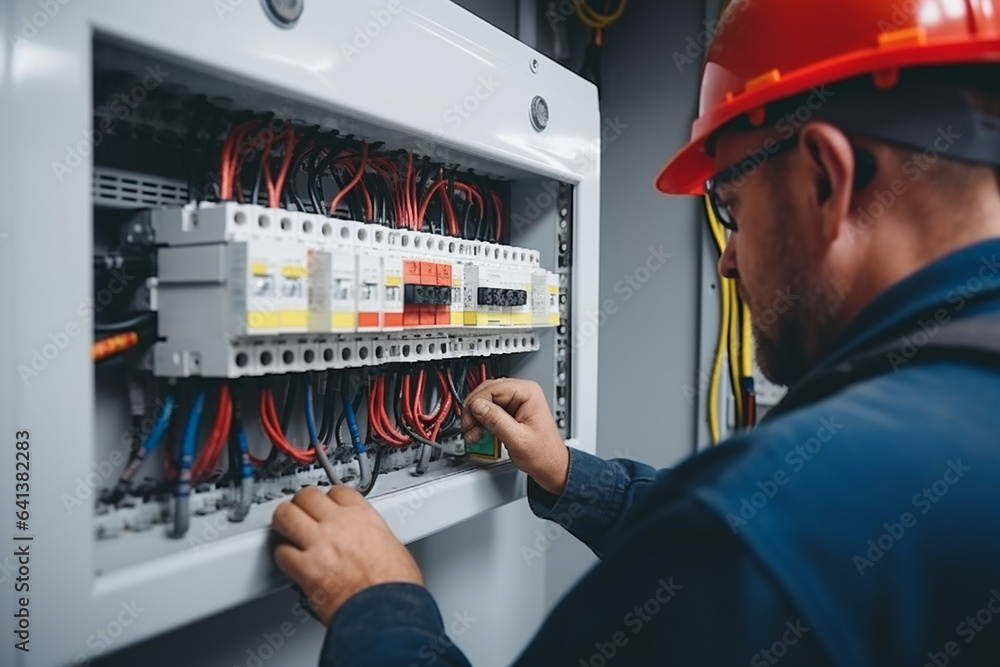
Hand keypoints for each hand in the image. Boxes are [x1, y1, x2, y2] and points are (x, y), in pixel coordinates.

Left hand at [271, 486, 422, 624]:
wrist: (385, 609)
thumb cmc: (395, 586)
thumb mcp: (394, 547)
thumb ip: (375, 539)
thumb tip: (375, 546)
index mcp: (363, 518)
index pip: (337, 491)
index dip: (328, 496)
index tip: (326, 502)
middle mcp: (338, 525)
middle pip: (307, 496)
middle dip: (301, 503)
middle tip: (300, 511)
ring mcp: (318, 544)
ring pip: (286, 516)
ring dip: (284, 522)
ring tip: (285, 529)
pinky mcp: (305, 569)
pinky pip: (281, 553)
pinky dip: (283, 557)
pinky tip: (289, 561)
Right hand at [461, 378, 568, 495]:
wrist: (551, 466)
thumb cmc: (543, 454)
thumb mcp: (517, 439)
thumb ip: (496, 421)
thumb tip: (477, 406)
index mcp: (528, 393)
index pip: (492, 388)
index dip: (476, 403)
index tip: (469, 421)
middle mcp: (522, 393)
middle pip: (486, 392)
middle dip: (473, 411)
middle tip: (468, 428)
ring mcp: (516, 401)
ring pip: (485, 401)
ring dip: (475, 418)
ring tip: (472, 434)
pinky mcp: (510, 411)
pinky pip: (489, 411)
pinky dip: (481, 422)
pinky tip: (479, 434)